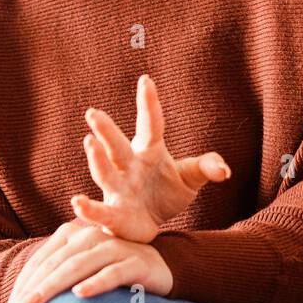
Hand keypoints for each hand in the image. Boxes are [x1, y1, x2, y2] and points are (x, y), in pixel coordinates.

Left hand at [1, 220, 172, 302]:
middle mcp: (91, 237)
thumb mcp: (79, 271)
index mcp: (73, 235)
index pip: (41, 262)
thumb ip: (53, 279)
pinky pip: (113, 272)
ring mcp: (115, 248)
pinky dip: (96, 282)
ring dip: (53, 286)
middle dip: (31, 291)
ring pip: (78, 266)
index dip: (21, 287)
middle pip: (55, 264)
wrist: (157, 268)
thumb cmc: (109, 272)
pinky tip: (80, 294)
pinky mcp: (136, 262)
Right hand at [71, 73, 230, 243]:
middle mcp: (129, 166)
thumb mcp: (191, 178)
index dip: (148, 103)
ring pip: (105, 172)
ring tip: (90, 143)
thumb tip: (224, 170)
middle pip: (117, 145)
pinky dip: (88, 209)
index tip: (146, 80)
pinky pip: (100, 212)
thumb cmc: (168, 192)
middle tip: (93, 112)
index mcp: (149, 151)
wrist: (152, 222)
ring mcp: (119, 189)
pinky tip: (77, 202)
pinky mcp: (114, 215)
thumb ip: (206, 168)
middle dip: (106, 130)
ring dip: (97, 159)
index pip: (150, 124)